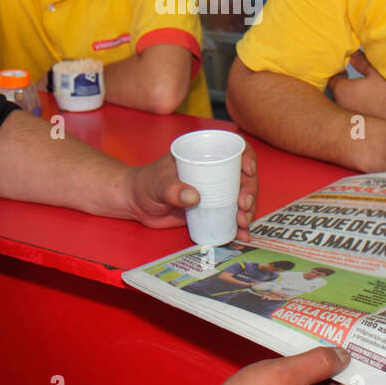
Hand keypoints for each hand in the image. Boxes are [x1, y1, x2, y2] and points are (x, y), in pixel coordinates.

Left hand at [125, 141, 258, 237]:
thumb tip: (194, 197)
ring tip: (243, 222)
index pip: (233, 149)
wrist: (135, 204)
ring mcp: (214, 191)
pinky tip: (242, 235)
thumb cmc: (145, 184)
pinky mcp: (210, 209)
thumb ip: (172, 189)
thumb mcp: (157, 183)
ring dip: (247, 210)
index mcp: (203, 155)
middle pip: (242, 176)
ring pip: (240, 197)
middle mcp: (213, 171)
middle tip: (244, 206)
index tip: (247, 171)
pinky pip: (230, 215)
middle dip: (250, 191)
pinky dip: (238, 225)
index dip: (247, 156)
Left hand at [327, 50, 385, 119]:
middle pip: (335, 91)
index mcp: (342, 89)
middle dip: (341, 85)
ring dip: (346, 95)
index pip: (332, 80)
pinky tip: (363, 102)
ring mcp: (346, 113)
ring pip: (341, 101)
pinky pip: (348, 109)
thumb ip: (361, 63)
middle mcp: (340, 102)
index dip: (338, 75)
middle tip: (350, 80)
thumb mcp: (374, 73)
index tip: (346, 73)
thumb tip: (353, 55)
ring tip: (358, 91)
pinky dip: (352, 104)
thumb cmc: (385, 93)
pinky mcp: (353, 119)